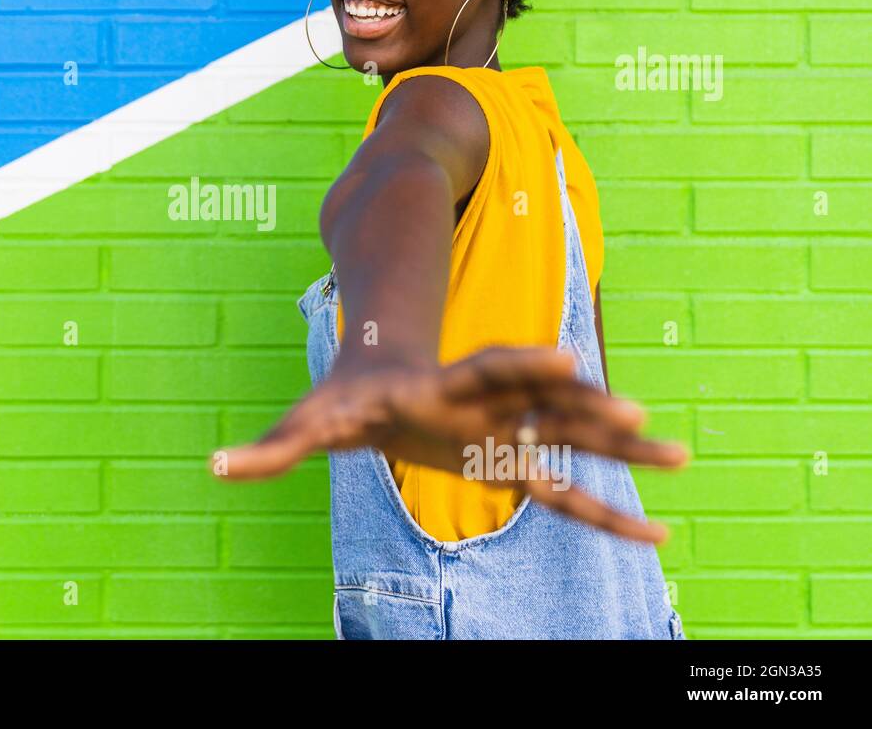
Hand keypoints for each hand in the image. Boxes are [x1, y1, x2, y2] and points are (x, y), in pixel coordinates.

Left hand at [211, 346, 687, 543]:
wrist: (378, 376)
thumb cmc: (344, 399)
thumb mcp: (310, 422)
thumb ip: (270, 448)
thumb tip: (212, 467)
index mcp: (440, 386)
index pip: (485, 370)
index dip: (522, 365)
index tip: (561, 359)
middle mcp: (485, 399)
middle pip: (543, 398)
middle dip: (588, 403)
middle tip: (639, 411)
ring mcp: (506, 426)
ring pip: (570, 435)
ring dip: (619, 447)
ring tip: (682, 457)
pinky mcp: (509, 460)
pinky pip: (566, 490)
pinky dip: (606, 512)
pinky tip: (655, 535)